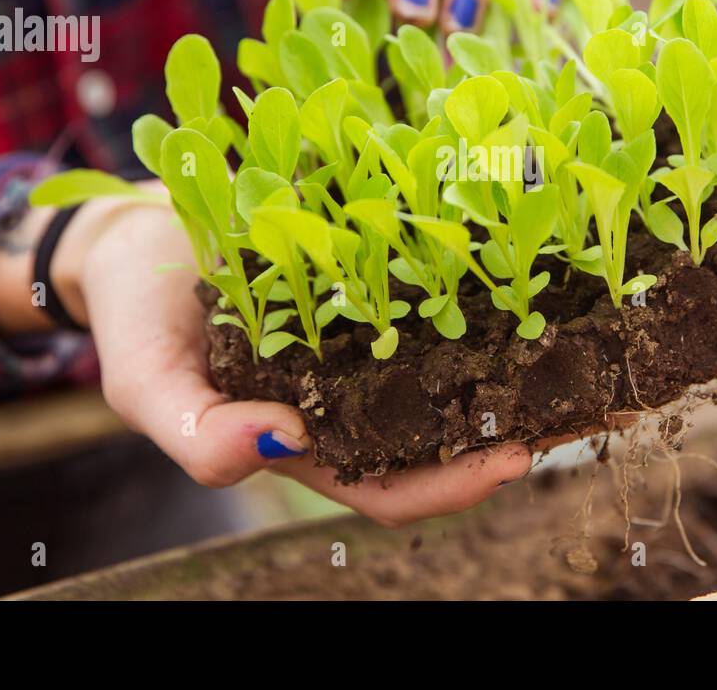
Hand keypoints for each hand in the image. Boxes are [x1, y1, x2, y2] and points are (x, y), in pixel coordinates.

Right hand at [46, 193, 532, 526]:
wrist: (135, 230)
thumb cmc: (135, 317)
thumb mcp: (144, 383)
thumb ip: (195, 434)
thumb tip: (278, 443)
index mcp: (305, 442)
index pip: (390, 487)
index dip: (450, 486)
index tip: (510, 459)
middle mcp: (346, 396)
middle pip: (442, 432)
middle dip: (508, 426)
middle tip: (581, 406)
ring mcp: (364, 337)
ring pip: (450, 365)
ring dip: (509, 363)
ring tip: (579, 345)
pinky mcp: (371, 277)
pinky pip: (432, 293)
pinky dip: (477, 293)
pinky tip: (522, 271)